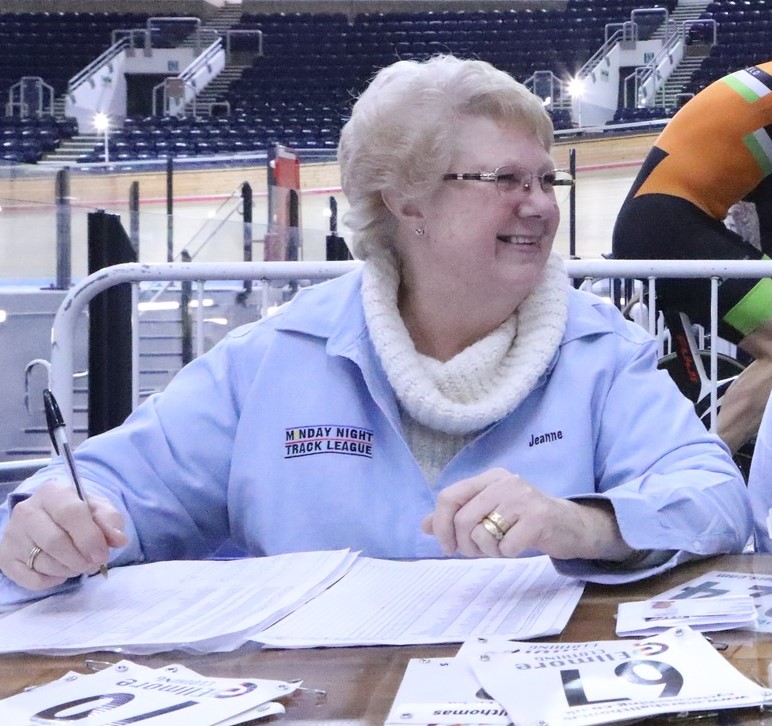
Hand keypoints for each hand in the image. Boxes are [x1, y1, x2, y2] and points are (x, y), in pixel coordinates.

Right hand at [0, 480, 127, 589]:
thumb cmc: (80, 514)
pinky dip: (52, 580)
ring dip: (69, 570)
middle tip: (93, 564)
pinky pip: (31, 579)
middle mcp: (26, 510)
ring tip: (80, 565)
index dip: (89, 538)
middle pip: (54, 542)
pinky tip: (60, 571)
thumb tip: (119, 540)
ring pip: (43, 562)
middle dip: (80, 559)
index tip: (102, 554)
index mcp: (53, 493)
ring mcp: (12, 534)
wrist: (52, 519)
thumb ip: (110, 522)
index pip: (70, 514)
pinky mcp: (5, 557)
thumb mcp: (100, 511)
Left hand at [421, 468, 633, 560]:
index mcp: (489, 478)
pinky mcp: (538, 518)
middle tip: (477, 552)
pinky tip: (519, 546)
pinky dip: (507, 553)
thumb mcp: (491, 511)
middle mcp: (504, 482)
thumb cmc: (525, 520)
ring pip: (482, 534)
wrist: (572, 525)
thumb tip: (424, 525)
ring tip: (501, 546)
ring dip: (487, 551)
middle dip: (464, 545)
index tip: (446, 545)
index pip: (449, 496)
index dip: (441, 524)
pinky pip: (505, 547)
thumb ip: (458, 515)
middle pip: (462, 520)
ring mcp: (522, 498)